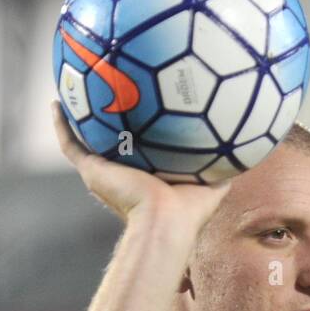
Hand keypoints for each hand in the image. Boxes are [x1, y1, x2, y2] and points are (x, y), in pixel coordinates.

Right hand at [50, 100, 231, 229]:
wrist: (165, 222)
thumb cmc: (190, 210)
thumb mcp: (215, 181)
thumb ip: (228, 162)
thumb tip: (253, 142)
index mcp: (148, 178)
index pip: (143, 151)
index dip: (142, 132)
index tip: (144, 108)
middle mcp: (124, 174)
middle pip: (111, 142)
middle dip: (108, 120)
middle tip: (105, 90)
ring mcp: (105, 173)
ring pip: (86, 140)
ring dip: (79, 117)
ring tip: (73, 88)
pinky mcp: (92, 170)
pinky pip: (70, 143)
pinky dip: (61, 124)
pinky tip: (57, 100)